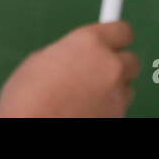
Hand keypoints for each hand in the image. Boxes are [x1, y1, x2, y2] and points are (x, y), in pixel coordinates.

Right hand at [0, 20, 138, 116]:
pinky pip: (118, 109)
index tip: (110, 43)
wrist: (31, 128)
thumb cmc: (26, 98)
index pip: (123, 30)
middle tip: (96, 74)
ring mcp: (117, 94)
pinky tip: (83, 112)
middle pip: (131, 60)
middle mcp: (110, 65)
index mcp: (90, 42)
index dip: (115, 38)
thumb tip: (76, 56)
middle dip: (116, 65)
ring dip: (112, 90)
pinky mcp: (118, 118)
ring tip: (83, 99)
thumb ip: (69, 53)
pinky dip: (106, 109)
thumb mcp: (41, 61)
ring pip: (125, 88)